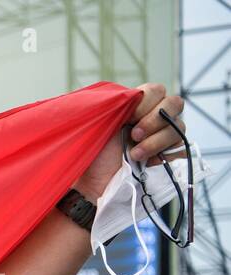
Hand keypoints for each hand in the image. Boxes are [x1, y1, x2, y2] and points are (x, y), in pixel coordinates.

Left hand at [73, 83, 185, 201]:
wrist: (93, 183)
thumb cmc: (93, 153)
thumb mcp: (101, 125)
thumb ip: (119, 105)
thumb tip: (135, 94)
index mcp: (137, 106)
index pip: (156, 90)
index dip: (146, 102)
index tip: (127, 118)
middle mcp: (153, 118)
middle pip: (175, 104)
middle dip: (153, 120)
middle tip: (134, 135)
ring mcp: (162, 136)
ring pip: (178, 127)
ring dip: (155, 141)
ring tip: (134, 154)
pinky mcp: (167, 155)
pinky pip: (181, 147)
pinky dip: (165, 153)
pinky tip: (148, 161)